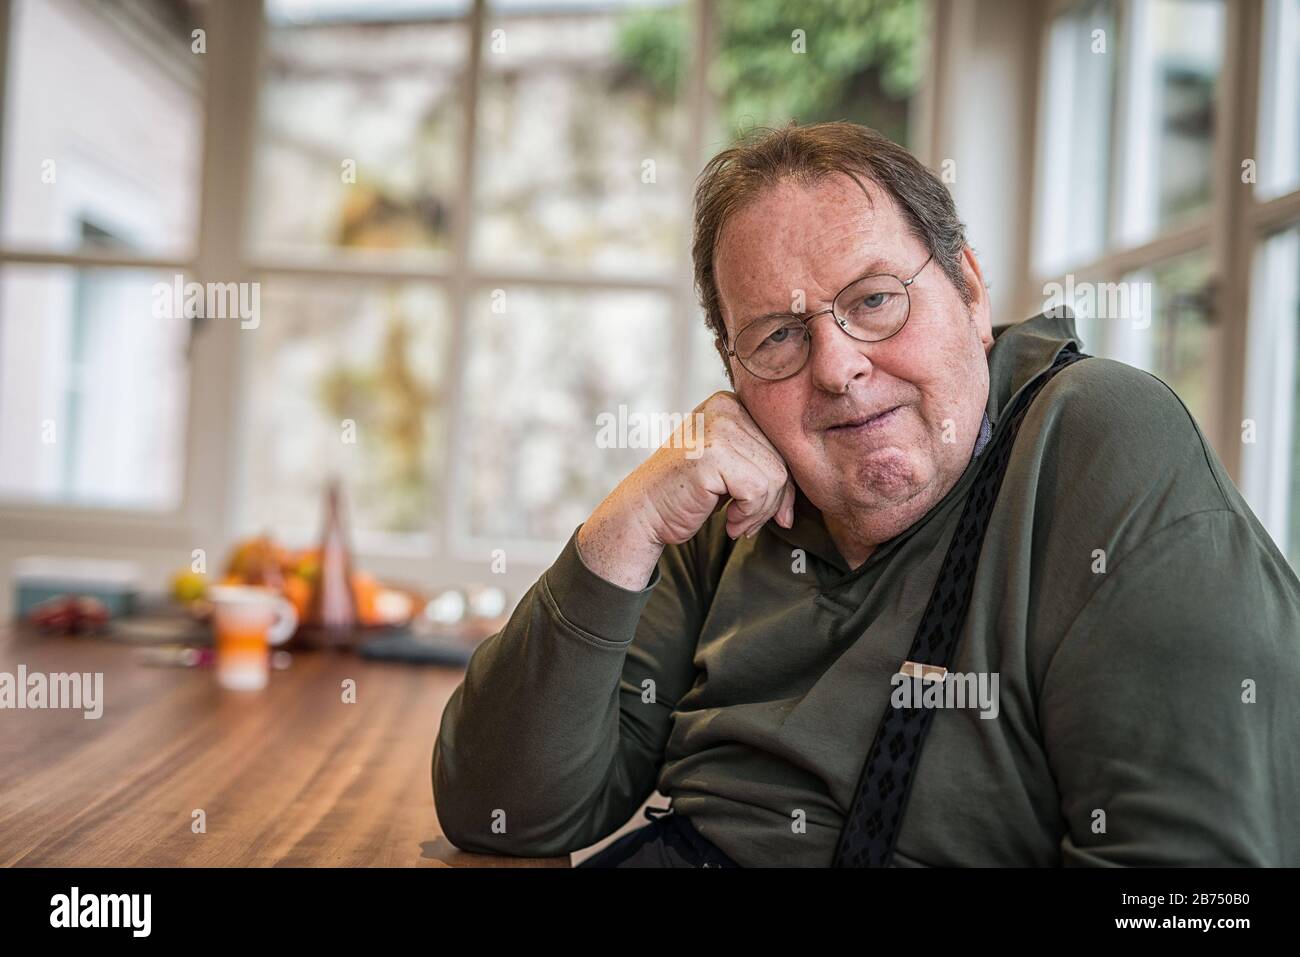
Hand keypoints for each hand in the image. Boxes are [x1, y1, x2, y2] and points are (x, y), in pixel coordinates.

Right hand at [576, 392, 795, 588]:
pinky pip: (760, 490)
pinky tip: (727, 521)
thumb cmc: (685, 495)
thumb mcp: (729, 468)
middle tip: (747, 522)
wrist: (641, 514)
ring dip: (760, 512)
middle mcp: (724, 407)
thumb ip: (762, 465)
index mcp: (730, 403)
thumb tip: (801, 498)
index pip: (781, 442)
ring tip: (737, 522)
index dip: (782, 483)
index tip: (768, 511)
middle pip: (783, 459)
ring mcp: (717, 428)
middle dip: (773, 501)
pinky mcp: (713, 454)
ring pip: (776, 477)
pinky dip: (749, 515)